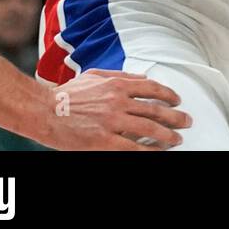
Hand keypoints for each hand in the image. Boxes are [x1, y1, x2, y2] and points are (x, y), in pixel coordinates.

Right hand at [37, 69, 190, 149]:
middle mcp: (118, 101)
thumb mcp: (93, 75)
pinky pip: (132, 148)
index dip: (168, 95)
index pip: (152, 88)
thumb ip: (118, 75)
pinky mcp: (103, 141)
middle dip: (175, 117)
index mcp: (117, 84)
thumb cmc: (65, 94)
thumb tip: (141, 77)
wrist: (42, 110)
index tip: (177, 100)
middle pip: (155, 109)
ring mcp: (112, 121)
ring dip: (167, 135)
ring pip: (149, 128)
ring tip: (176, 140)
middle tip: (186, 122)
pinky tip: (157, 153)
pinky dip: (148, 151)